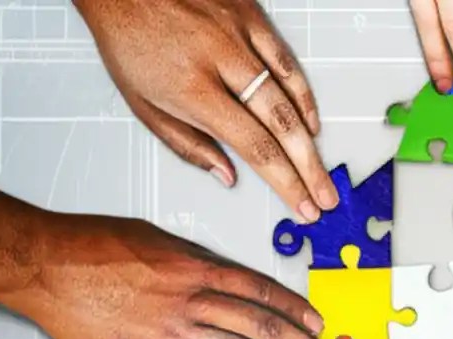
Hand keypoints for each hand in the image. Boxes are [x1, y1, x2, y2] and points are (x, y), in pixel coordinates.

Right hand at [27, 212, 330, 338]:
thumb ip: (198, 262)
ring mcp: (166, 334)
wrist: (45, 265)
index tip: (317, 327)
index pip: (261, 292)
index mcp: (196, 269)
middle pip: (258, 329)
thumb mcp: (159, 240)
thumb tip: (231, 280)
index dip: (295, 311)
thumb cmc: (96, 245)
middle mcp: (187, 302)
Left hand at [74, 0, 336, 220]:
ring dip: (310, 140)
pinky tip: (310, 120)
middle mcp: (220, 61)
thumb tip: (227, 175)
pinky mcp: (249, 16)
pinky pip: (287, 60)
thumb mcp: (141, 102)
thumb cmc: (127, 40)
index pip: (254, 146)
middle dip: (308, 169)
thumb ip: (187, 144)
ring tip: (321, 170)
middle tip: (324, 197)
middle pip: (280, 126)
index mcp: (191, 89)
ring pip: (289, 95)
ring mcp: (238, 36)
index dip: (285, 182)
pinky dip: (303, 94)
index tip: (302, 206)